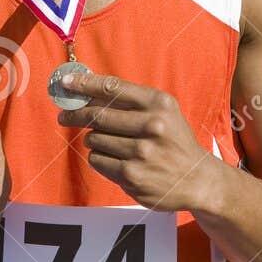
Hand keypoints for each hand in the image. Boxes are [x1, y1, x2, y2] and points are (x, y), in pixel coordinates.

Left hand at [57, 71, 220, 211]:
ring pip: (94, 139)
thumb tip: (86, 91)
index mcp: (159, 103)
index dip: (84, 84)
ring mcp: (141, 152)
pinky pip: (97, 160)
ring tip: (110, 144)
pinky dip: (99, 158)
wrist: (196, 179)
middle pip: (97, 115)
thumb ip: (131, 101)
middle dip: (76, 114)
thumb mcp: (164, 112)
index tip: (66, 82)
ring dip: (94, 140)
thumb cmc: (174, 141)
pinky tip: (115, 160)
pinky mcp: (131, 175)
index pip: (112, 88)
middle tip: (65, 116)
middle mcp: (152, 125)